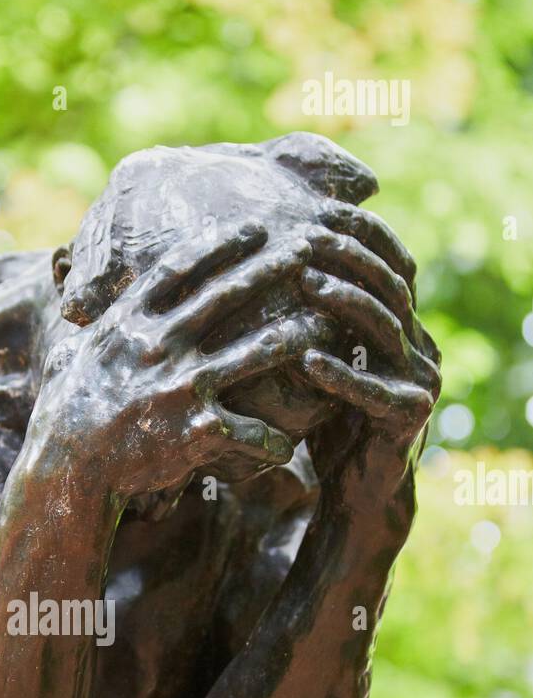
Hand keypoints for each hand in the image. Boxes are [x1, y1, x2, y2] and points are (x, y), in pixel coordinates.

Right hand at [33, 221, 335, 501]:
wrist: (66, 471)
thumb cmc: (61, 415)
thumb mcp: (66, 356)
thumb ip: (83, 322)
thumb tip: (71, 290)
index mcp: (129, 322)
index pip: (181, 270)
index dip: (222, 244)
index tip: (255, 226)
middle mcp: (158, 346)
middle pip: (224, 297)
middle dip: (269, 269)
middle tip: (306, 247)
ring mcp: (180, 386)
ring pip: (251, 355)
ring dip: (290, 339)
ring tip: (320, 327)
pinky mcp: (195, 430)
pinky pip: (248, 432)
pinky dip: (271, 440)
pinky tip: (290, 444)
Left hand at [295, 202, 440, 484]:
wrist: (361, 490)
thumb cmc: (334, 424)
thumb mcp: (327, 365)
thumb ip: (319, 324)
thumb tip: (275, 268)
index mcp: (406, 326)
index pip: (392, 263)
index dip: (361, 233)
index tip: (317, 208)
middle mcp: (422, 346)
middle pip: (391, 286)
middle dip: (349, 257)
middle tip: (306, 237)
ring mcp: (422, 380)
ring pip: (385, 330)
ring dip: (344, 303)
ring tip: (306, 284)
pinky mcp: (410, 417)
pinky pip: (372, 390)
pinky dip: (339, 374)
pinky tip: (306, 360)